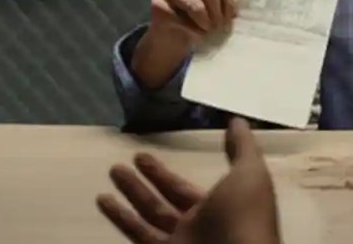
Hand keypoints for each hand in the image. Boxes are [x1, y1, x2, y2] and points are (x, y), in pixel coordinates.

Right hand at [96, 117, 281, 243]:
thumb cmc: (244, 217)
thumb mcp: (250, 174)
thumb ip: (242, 148)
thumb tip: (237, 121)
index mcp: (220, 208)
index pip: (188, 188)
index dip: (167, 173)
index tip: (148, 154)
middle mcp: (198, 225)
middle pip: (166, 200)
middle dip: (149, 178)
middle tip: (131, 158)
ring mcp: (180, 242)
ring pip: (150, 214)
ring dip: (131, 192)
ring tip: (113, 171)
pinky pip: (139, 235)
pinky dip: (120, 218)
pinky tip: (102, 200)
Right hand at [150, 0, 236, 40]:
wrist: (175, 30)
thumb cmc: (202, 10)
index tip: (233, 14)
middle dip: (219, 11)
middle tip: (222, 25)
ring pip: (195, 4)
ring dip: (207, 22)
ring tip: (211, 30)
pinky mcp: (157, 3)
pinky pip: (181, 19)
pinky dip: (193, 30)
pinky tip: (197, 34)